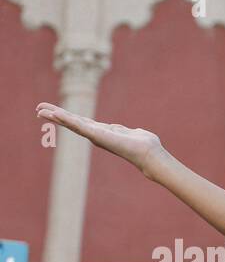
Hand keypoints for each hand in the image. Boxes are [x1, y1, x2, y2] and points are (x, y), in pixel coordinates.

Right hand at [36, 102, 165, 175]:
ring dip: (56, 116)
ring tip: (40, 110)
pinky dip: (66, 120)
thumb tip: (131, 131)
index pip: (81, 122)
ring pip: (71, 123)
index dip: (67, 117)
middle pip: (71, 122)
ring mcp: (95, 135)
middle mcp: (96, 134)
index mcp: (102, 131)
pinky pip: (78, 126)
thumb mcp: (133, 133)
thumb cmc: (145, 144)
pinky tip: (55, 114)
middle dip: (55, 115)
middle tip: (38, 109)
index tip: (53, 111)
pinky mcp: (96, 135)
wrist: (149, 152)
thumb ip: (128, 131)